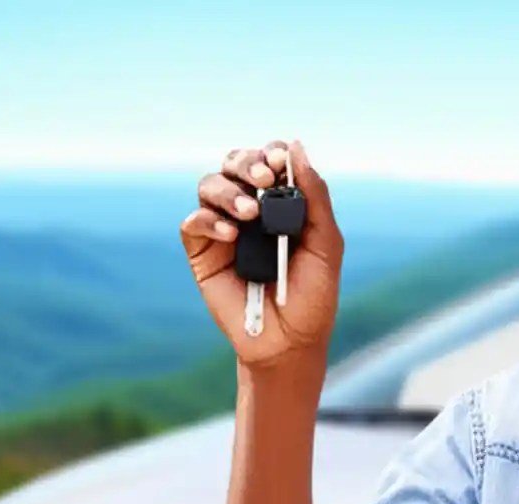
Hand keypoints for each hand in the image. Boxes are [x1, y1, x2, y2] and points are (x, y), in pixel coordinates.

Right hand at [180, 140, 343, 367]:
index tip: (280, 162)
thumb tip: (296, 146)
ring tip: (250, 213)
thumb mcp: (326, 244)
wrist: (290, 341)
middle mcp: (251, 210)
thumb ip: (314, 197)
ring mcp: (225, 229)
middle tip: (264, 178)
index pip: (269, 161)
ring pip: (210, 185)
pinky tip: (232, 236)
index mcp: (283, 203)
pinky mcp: (203, 253)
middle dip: (246, 162)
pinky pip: (193, 222)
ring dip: (229, 191)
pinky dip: (209, 220)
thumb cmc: (313, 295)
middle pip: (234, 164)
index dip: (271, 154)